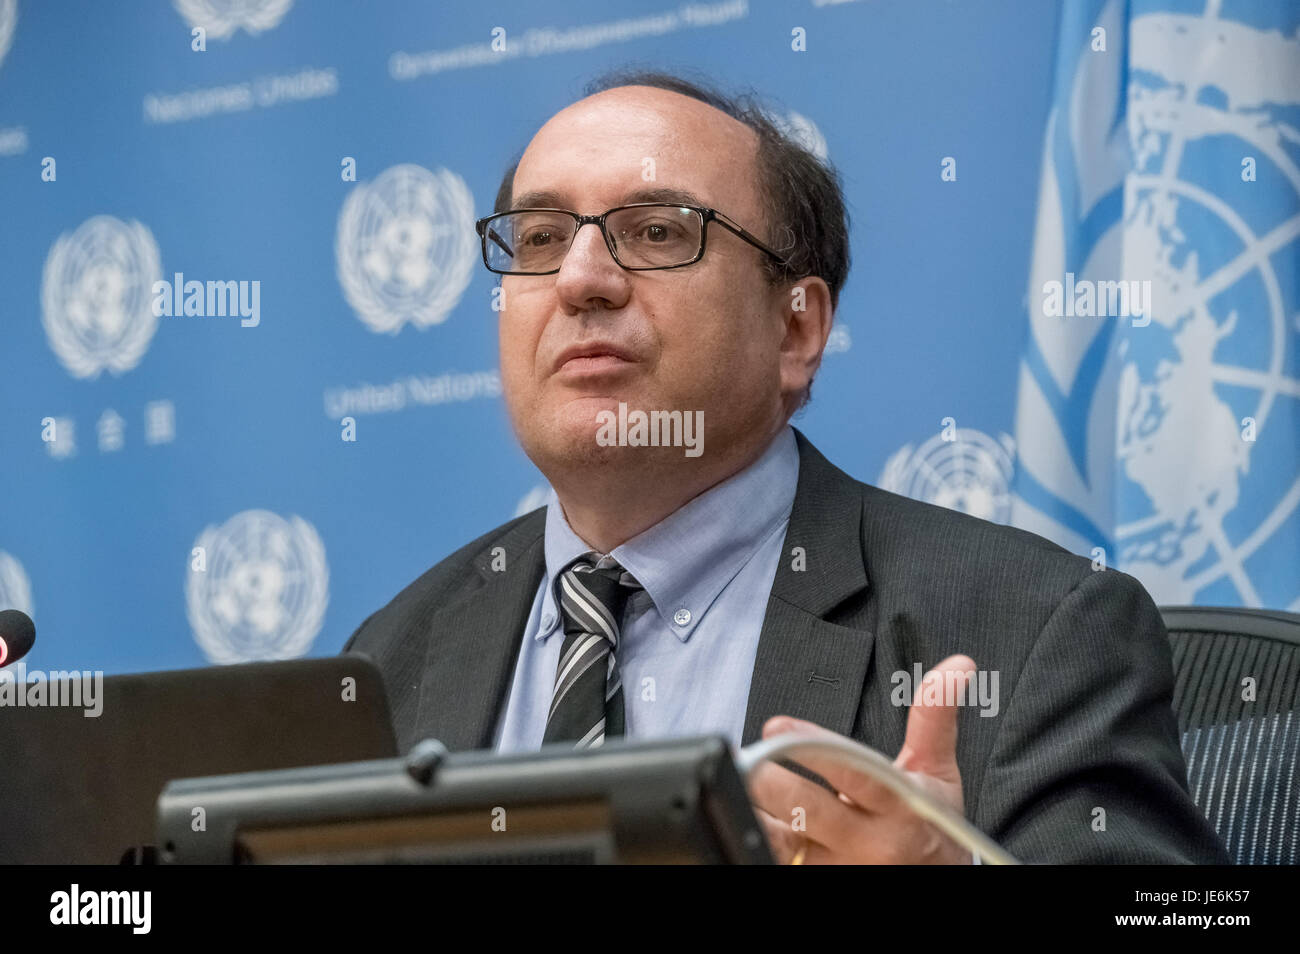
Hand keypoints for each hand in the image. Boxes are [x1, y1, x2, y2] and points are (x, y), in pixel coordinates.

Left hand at [747, 654, 975, 863]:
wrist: (938, 880)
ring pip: (782, 842)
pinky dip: (757, 836)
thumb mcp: (937, 771)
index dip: (814, 747)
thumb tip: (957, 664)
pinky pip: (776, 860)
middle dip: (770, 781)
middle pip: (808, 809)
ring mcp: (840, 869)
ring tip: (739, 786)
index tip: (776, 725)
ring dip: (756, 810)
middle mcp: (868, 843)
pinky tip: (750, 814)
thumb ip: (933, 717)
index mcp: (899, 805)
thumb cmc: (931, 823)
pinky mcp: (816, 881)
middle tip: (747, 759)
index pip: (855, 772)